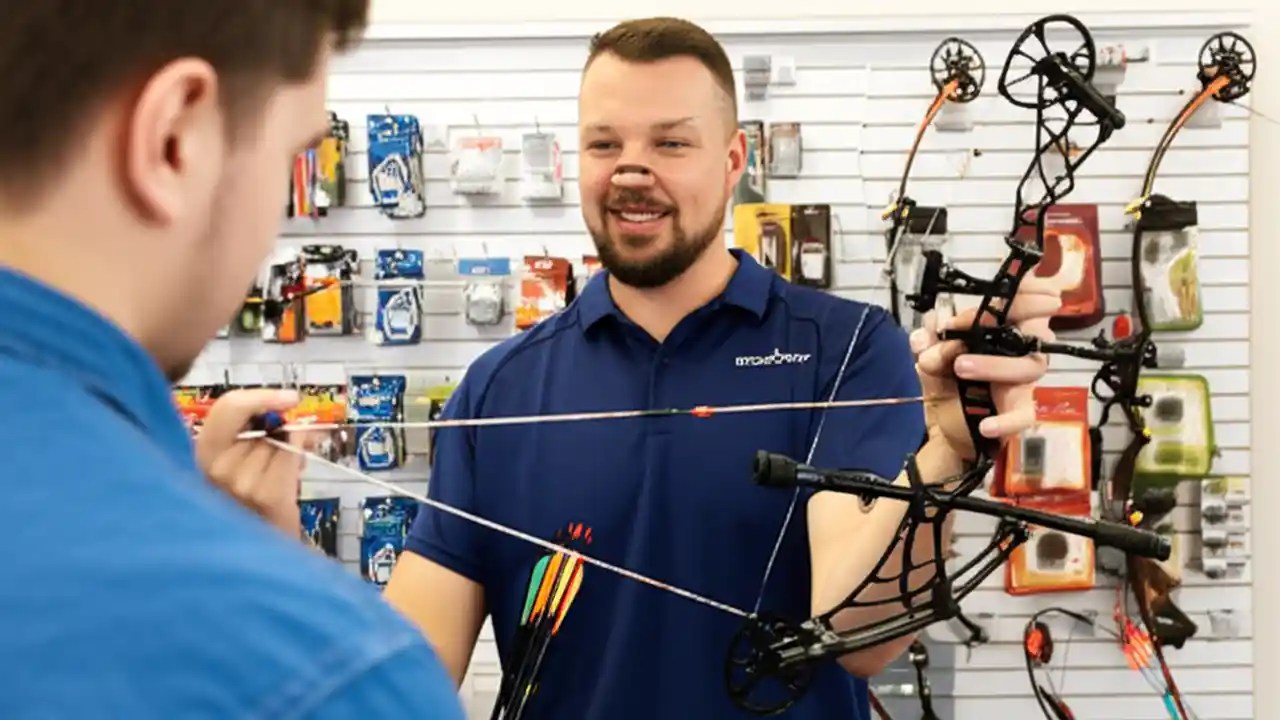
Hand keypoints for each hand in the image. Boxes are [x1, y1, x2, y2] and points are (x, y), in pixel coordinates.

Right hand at [194, 388, 312, 536]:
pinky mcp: (265, 495)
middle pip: (260, 422)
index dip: (261, 396)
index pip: (227, 407)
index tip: (289, 398)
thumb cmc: (249, 505)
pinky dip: (298, 460)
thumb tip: (288, 408)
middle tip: (294, 433)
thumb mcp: (240, 464)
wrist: (257, 554)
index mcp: (201, 453)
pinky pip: (292, 457)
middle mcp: (212, 466)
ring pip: (280, 440)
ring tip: (284, 471)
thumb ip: (255, 435)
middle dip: (283, 425)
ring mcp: (238, 481)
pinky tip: (291, 477)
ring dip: (293, 448)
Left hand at [911, 277, 1061, 461]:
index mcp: (999, 329)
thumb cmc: (947, 380)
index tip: (1028, 282)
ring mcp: (1020, 381)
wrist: (944, 426)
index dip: (1030, 288)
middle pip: (1035, 328)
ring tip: (959, 367)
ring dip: (995, 365)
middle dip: (1020, 313)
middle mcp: (1017, 350)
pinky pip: (1023, 415)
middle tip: (980, 319)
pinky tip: (986, 425)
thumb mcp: (930, 356)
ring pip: (1029, 367)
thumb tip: (925, 337)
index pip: (1022, 301)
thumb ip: (927, 342)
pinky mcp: (1016, 411)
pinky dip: (1006, 421)